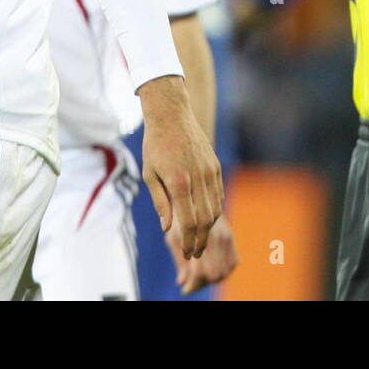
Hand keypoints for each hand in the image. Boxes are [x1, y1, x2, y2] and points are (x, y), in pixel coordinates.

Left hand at [139, 75, 222, 258]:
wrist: (171, 115)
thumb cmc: (155, 145)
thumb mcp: (150, 174)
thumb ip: (160, 202)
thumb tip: (168, 228)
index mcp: (178, 182)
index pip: (188, 222)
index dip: (189, 241)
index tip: (188, 254)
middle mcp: (197, 178)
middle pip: (205, 220)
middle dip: (201, 240)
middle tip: (196, 253)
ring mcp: (209, 171)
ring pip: (215, 208)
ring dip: (209, 228)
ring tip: (200, 239)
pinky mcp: (215, 166)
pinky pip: (218, 194)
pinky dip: (214, 209)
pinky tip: (206, 218)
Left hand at [166, 212, 237, 294]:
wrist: (195, 192)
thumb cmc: (178, 215)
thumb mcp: (173, 236)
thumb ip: (179, 259)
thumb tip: (182, 283)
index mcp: (201, 238)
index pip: (201, 273)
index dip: (193, 285)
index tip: (185, 289)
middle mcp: (217, 237)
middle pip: (215, 276)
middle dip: (202, 282)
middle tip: (191, 281)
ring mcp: (226, 236)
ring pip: (226, 271)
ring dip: (213, 277)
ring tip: (199, 276)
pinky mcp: (230, 236)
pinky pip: (233, 262)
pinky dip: (224, 270)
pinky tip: (211, 269)